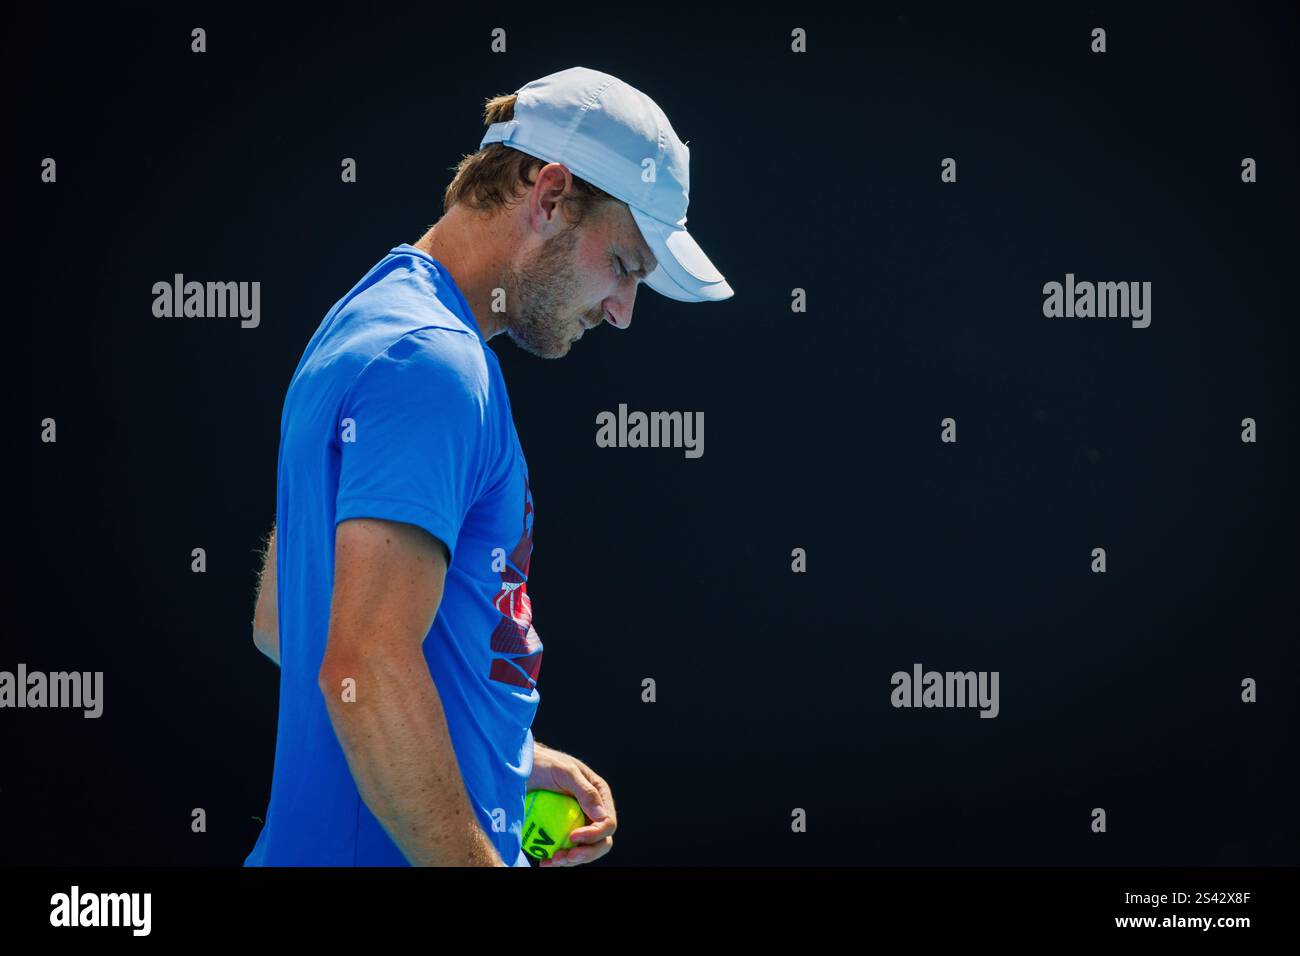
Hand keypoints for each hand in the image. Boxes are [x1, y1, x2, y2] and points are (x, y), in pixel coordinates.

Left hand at [527, 743, 616, 866]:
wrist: (521, 768)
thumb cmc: (544, 763)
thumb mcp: (565, 772)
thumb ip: (585, 792)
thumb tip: (602, 817)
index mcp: (600, 796)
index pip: (608, 823)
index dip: (595, 835)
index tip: (573, 837)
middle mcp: (592, 811)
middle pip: (600, 842)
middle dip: (586, 854)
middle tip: (565, 857)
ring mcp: (577, 823)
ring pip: (583, 850)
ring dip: (570, 861)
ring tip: (551, 860)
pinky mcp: (561, 831)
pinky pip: (564, 850)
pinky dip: (556, 859)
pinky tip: (544, 861)